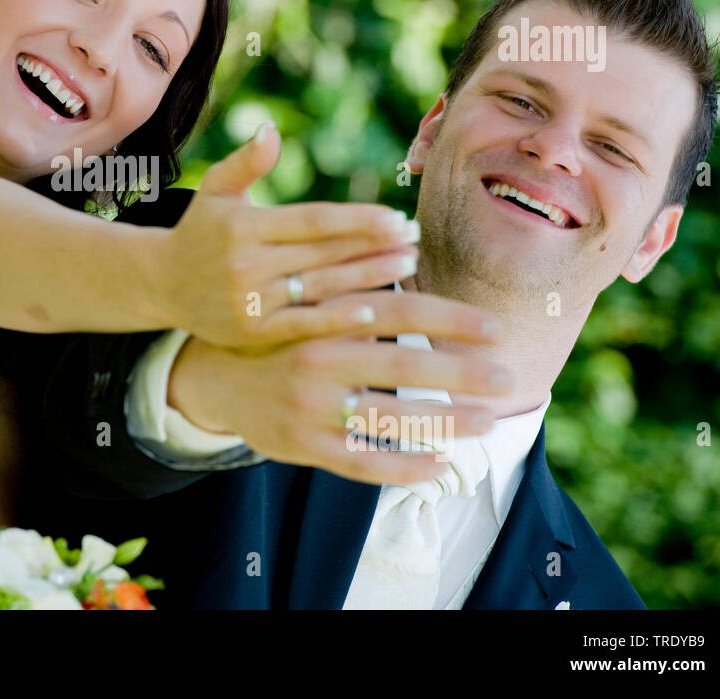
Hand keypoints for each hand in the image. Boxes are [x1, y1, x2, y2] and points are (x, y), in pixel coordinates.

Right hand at [160, 122, 421, 348]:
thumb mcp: (215, 191)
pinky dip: (340, 318)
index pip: (312, 221)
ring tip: (408, 263)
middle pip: (324, 254)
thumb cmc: (199, 232)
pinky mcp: (252, 333)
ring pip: (322, 288)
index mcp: (243, 227)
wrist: (160, 285)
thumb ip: (246, 162)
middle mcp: (246, 264)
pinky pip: (305, 325)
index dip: (357, 220)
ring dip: (370, 276)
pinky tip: (376, 309)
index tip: (396, 217)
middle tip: (415, 238)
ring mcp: (249, 301)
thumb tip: (271, 129)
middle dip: (374, 245)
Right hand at [166, 291, 510, 483]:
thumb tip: (413, 252)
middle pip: (401, 367)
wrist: (212, 374)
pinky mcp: (302, 447)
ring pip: (387, 420)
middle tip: (508, 379)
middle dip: (461, 373)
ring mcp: (309, 409)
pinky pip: (360, 464)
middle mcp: (316, 362)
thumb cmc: (279, 333)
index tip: (496, 330)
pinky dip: (402, 468)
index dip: (449, 320)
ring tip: (488, 421)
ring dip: (443, 421)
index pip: (398, 312)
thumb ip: (355, 285)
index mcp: (323, 318)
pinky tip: (440, 464)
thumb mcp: (308, 299)